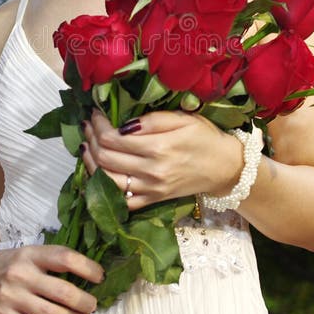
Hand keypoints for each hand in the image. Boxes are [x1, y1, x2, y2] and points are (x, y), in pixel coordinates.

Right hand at [0, 245, 103, 313]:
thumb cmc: (10, 265)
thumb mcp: (29, 253)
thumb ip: (53, 262)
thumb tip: (91, 276)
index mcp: (31, 254)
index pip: (66, 258)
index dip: (88, 268)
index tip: (100, 277)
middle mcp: (21, 274)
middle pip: (63, 291)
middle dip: (85, 302)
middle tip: (92, 305)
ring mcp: (11, 298)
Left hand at [80, 109, 242, 209]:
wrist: (226, 167)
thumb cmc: (205, 138)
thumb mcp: (183, 119)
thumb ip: (152, 120)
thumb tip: (123, 124)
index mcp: (158, 148)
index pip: (113, 138)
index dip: (98, 125)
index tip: (95, 113)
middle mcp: (151, 171)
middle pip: (106, 158)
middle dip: (92, 139)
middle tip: (88, 126)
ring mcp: (151, 189)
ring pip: (108, 180)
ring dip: (91, 163)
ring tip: (88, 147)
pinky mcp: (153, 200)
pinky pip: (123, 201)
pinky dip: (106, 190)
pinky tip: (99, 174)